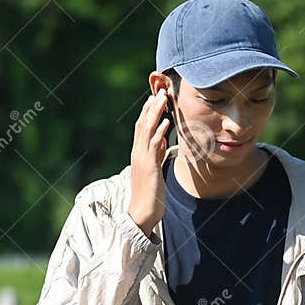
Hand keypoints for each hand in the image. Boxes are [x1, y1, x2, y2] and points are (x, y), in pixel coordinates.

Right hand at [127, 89, 170, 237]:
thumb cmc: (150, 193)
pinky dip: (159, 132)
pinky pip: (153, 146)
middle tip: (160, 91)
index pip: (141, 127)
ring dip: (155, 114)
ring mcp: (141, 159)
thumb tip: (162, 140)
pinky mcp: (148, 167)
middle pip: (142, 124)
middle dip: (151, 107)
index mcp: (138, 153)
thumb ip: (156, 154)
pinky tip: (166, 122)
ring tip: (162, 99)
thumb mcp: (154, 169)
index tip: (155, 98)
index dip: (148, 112)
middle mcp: (137, 153)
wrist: (142, 213)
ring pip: (146, 131)